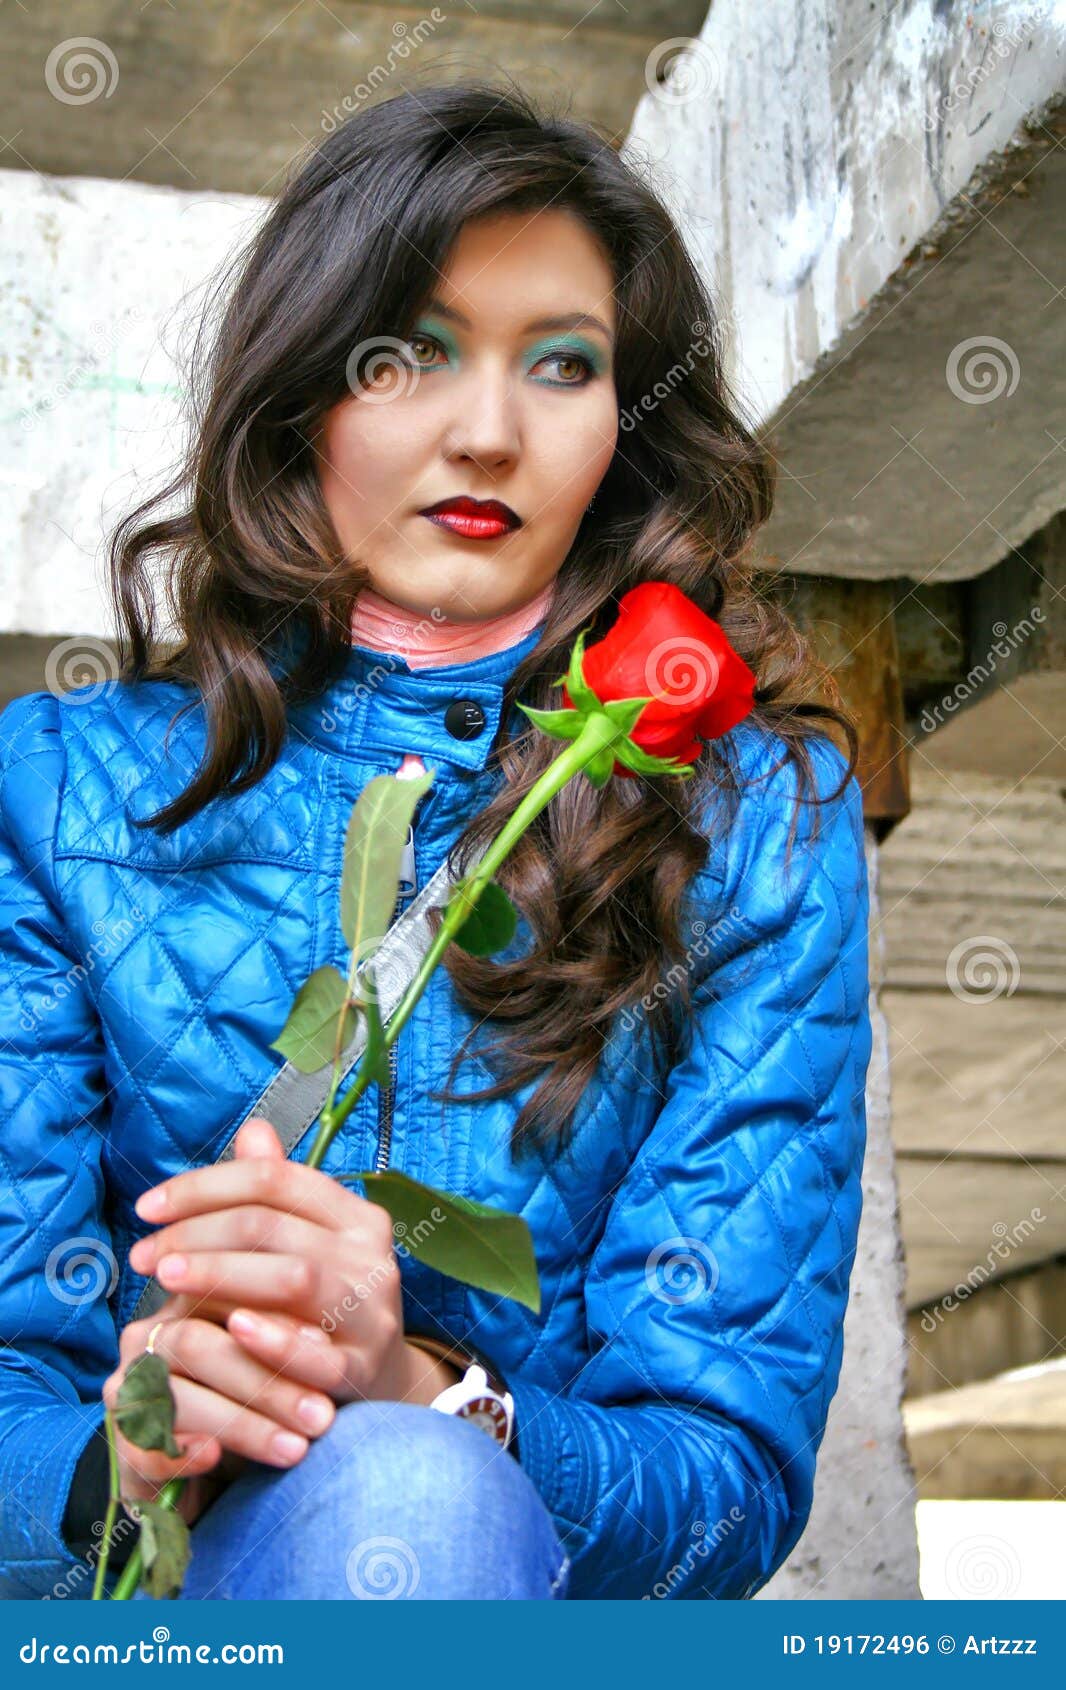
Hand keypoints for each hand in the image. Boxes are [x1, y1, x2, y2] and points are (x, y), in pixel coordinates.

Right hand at [104, 1289, 338, 1527]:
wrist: (210, 1466)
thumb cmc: (256, 1399)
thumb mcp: (279, 1365)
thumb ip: (289, 1342)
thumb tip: (321, 1344)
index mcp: (186, 1303)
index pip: (222, 1297)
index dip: (274, 1321)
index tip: (326, 1350)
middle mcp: (150, 1338)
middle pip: (198, 1344)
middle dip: (265, 1382)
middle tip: (321, 1415)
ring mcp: (129, 1391)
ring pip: (178, 1396)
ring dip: (241, 1424)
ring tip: (295, 1448)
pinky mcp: (124, 1446)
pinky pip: (144, 1448)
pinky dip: (180, 1454)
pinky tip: (214, 1457)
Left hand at [127, 1117, 447, 1412]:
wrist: (377, 1386)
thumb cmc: (321, 1309)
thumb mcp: (306, 1246)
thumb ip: (278, 1197)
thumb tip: (253, 1130)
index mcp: (354, 1217)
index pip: (274, 1178)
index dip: (204, 1185)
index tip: (146, 1209)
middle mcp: (369, 1256)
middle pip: (273, 1224)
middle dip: (196, 1234)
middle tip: (146, 1256)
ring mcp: (371, 1313)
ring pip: (294, 1276)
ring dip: (221, 1274)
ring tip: (167, 1280)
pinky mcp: (361, 1369)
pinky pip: (317, 1353)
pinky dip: (273, 1339)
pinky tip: (230, 1329)